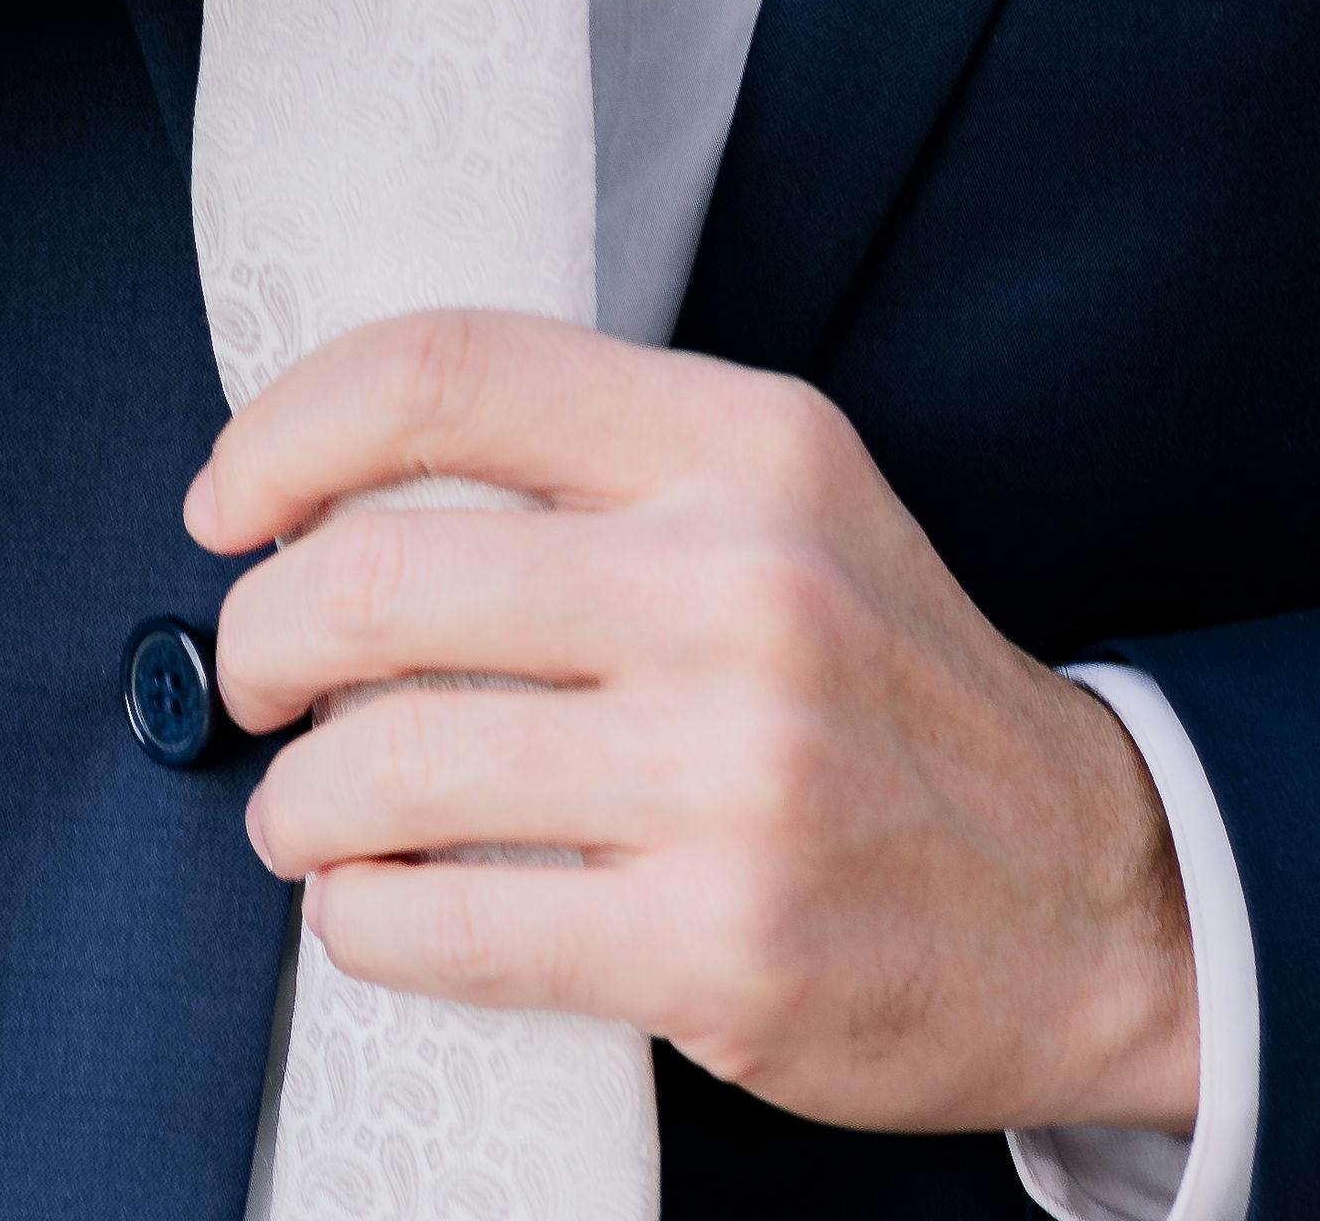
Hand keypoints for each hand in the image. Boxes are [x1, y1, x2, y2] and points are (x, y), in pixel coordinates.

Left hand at [184, 310, 1198, 1140]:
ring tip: (306, 811)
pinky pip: (444, 927)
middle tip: (255, 672)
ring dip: (295, 800)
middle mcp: (741, 585)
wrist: (1092, 896)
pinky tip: (373, 907)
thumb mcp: (780, 503)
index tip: (227, 500)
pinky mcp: (719, 945)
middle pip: (375, 580)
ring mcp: (733, 771)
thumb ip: (594, 465)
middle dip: (262, 637)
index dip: (288, 429)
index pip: (447, 374)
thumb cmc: (879, 688)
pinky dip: (360, 922)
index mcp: (746, 442)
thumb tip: (328, 477)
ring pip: (384, 766)